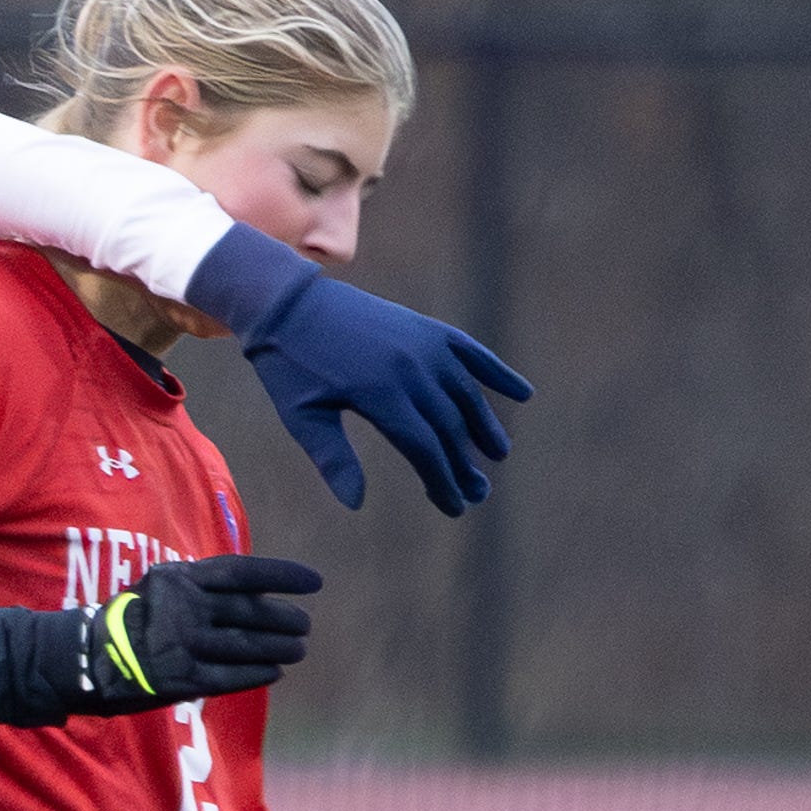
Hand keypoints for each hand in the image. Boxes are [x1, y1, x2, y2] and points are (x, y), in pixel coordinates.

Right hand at [71, 554, 319, 709]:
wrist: (81, 657)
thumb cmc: (125, 620)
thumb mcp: (158, 587)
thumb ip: (198, 587)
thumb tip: (247, 594)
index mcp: (181, 579)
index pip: (243, 572)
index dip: (282, 576)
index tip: (314, 582)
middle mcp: (185, 608)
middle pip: (251, 611)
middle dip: (285, 619)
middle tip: (304, 625)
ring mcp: (183, 644)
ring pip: (246, 645)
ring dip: (278, 648)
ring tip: (297, 650)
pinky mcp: (180, 679)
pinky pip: (230, 676)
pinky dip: (256, 674)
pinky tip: (274, 672)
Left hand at [188, 222, 528, 518]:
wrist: (288, 303)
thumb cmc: (289, 368)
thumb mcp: (303, 416)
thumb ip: (333, 458)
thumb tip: (356, 504)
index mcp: (379, 395)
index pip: (425, 448)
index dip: (443, 480)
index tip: (455, 507)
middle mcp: (410, 369)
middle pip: (449, 426)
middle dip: (465, 464)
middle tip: (478, 494)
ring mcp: (422, 345)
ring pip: (466, 393)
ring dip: (484, 425)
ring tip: (498, 453)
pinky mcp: (425, 328)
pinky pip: (471, 352)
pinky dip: (496, 372)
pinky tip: (522, 393)